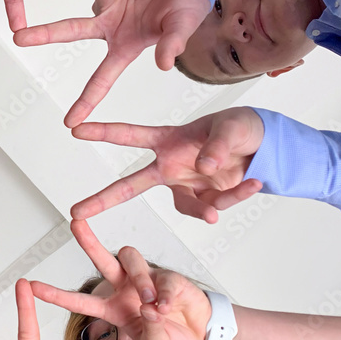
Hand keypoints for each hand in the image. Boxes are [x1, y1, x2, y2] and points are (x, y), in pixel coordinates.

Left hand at [14, 0, 209, 124]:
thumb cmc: (185, 11)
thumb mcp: (182, 29)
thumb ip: (172, 45)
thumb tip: (163, 64)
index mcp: (124, 47)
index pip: (102, 78)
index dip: (87, 100)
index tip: (70, 123)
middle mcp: (110, 25)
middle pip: (71, 30)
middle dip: (45, 34)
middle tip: (19, 38)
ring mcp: (109, 0)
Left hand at [32, 220, 211, 339]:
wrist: (202, 337)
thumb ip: (150, 335)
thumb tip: (149, 311)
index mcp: (112, 309)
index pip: (80, 301)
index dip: (56, 295)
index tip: (33, 286)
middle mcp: (124, 289)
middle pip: (101, 259)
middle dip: (87, 241)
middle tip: (74, 222)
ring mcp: (146, 280)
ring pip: (130, 261)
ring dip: (138, 280)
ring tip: (151, 304)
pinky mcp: (168, 276)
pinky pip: (161, 278)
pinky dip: (164, 293)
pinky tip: (168, 307)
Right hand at [72, 107, 264, 221]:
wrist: (263, 148)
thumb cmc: (239, 128)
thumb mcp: (230, 130)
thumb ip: (215, 148)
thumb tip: (202, 168)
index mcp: (168, 140)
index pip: (131, 136)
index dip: (103, 132)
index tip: (76, 130)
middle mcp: (171, 166)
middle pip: (131, 186)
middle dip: (103, 198)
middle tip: (77, 211)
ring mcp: (187, 186)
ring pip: (187, 207)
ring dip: (210, 205)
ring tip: (239, 189)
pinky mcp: (205, 200)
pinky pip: (216, 206)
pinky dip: (237, 196)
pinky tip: (254, 182)